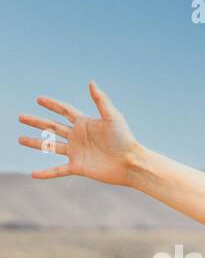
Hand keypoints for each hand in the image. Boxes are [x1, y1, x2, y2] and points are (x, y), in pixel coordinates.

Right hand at [17, 80, 140, 185]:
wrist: (131, 163)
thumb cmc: (125, 139)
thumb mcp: (112, 117)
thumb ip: (100, 100)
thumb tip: (91, 82)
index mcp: (85, 124)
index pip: (64, 111)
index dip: (52, 105)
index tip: (39, 99)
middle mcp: (78, 137)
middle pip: (52, 127)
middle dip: (36, 121)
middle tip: (21, 117)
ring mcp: (77, 152)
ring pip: (51, 146)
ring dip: (35, 143)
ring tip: (20, 139)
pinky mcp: (78, 167)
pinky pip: (58, 170)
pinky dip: (46, 173)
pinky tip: (33, 175)